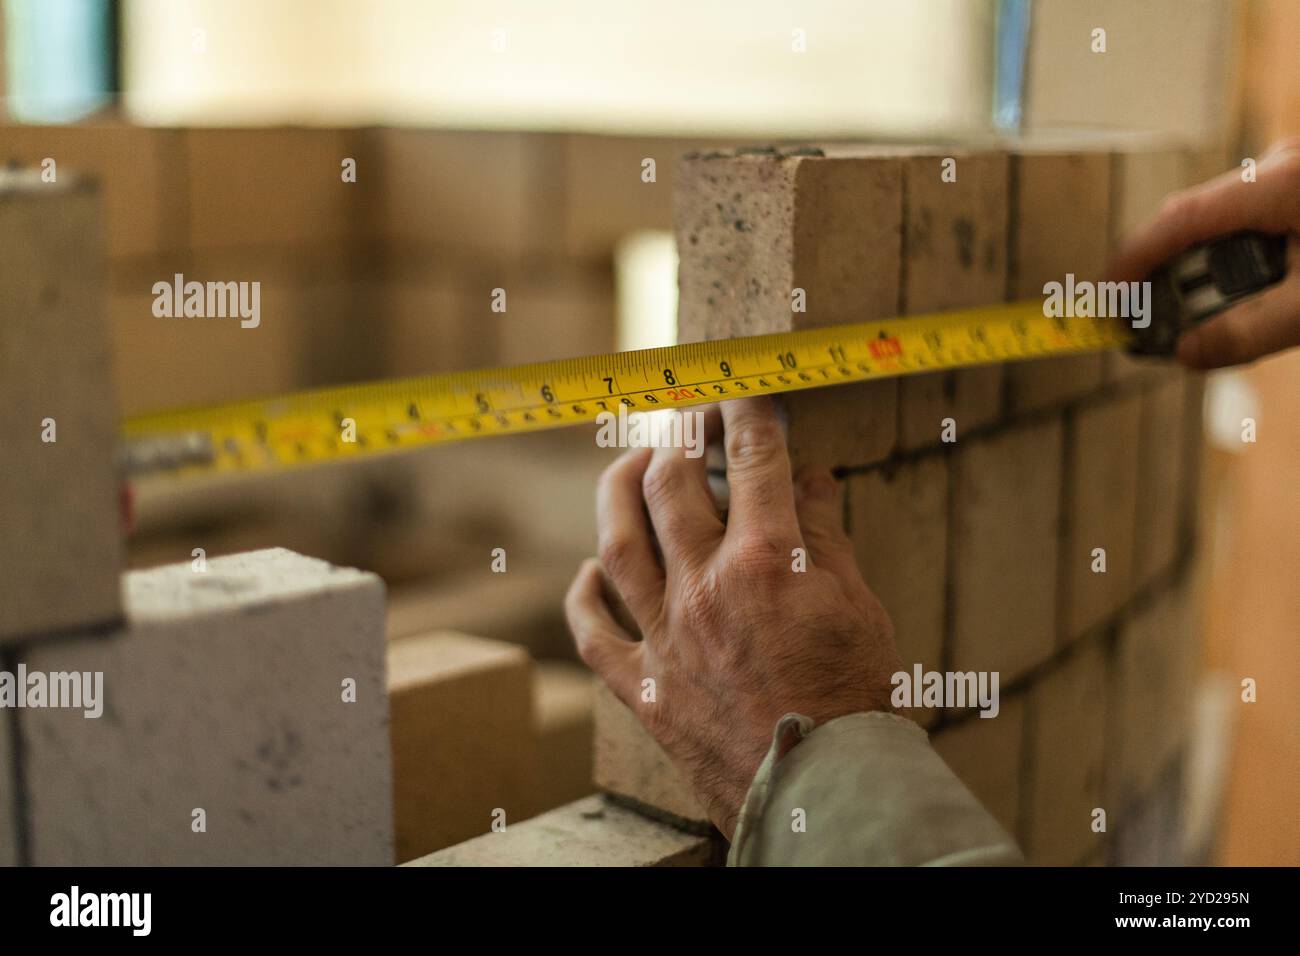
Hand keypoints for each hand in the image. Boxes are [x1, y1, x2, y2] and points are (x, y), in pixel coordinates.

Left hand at [564, 397, 900, 838]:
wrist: (823, 788)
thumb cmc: (853, 698)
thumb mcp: (859, 606)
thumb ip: (826, 535)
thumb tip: (809, 478)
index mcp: (767, 563)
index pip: (753, 459)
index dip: (748, 414)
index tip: (747, 396)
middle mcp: (704, 588)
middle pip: (669, 482)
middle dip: (679, 434)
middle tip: (692, 419)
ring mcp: (665, 636)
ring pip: (617, 539)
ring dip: (618, 488)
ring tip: (632, 463)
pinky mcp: (644, 685)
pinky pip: (592, 630)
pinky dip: (586, 593)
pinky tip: (594, 570)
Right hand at [1109, 139, 1299, 368]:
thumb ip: (1249, 334)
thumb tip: (1185, 355)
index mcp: (1277, 185)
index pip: (1177, 222)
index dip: (1131, 262)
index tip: (1102, 300)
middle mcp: (1282, 168)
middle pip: (1202, 225)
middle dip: (1182, 282)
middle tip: (1175, 333)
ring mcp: (1299, 174)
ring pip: (1235, 228)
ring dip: (1226, 277)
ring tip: (1252, 319)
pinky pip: (1266, 226)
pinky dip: (1258, 265)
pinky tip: (1283, 294)